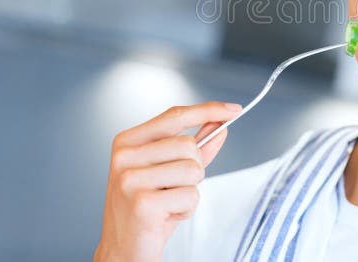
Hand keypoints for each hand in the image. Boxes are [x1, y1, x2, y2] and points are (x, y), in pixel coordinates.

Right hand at [93, 101, 241, 261]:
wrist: (124, 251)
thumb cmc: (147, 210)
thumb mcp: (169, 173)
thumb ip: (195, 147)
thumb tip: (219, 125)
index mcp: (127, 142)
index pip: (175, 116)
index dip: (208, 110)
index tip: (233, 110)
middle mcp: (124, 157)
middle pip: (189, 145)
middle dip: (194, 169)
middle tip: (173, 188)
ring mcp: (130, 180)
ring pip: (193, 170)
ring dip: (190, 191)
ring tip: (168, 203)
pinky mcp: (142, 203)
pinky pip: (191, 195)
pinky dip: (187, 209)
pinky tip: (167, 216)